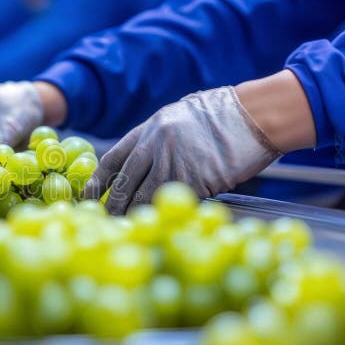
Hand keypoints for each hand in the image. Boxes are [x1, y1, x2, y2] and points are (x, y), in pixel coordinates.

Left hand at [83, 86, 282, 214]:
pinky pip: (172, 203)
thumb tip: (142, 163)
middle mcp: (154, 145)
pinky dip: (165, 215)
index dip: (97, 182)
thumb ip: (158, 138)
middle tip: (107, 222)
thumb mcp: (180, 117)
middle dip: (113, 207)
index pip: (112, 159)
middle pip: (123, 183)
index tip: (89, 197)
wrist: (255, 115)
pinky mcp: (194, 180)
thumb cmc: (223, 114)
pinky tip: (159, 226)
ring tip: (129, 230)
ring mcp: (173, 163)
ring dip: (135, 216)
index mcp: (148, 128)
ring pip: (143, 198)